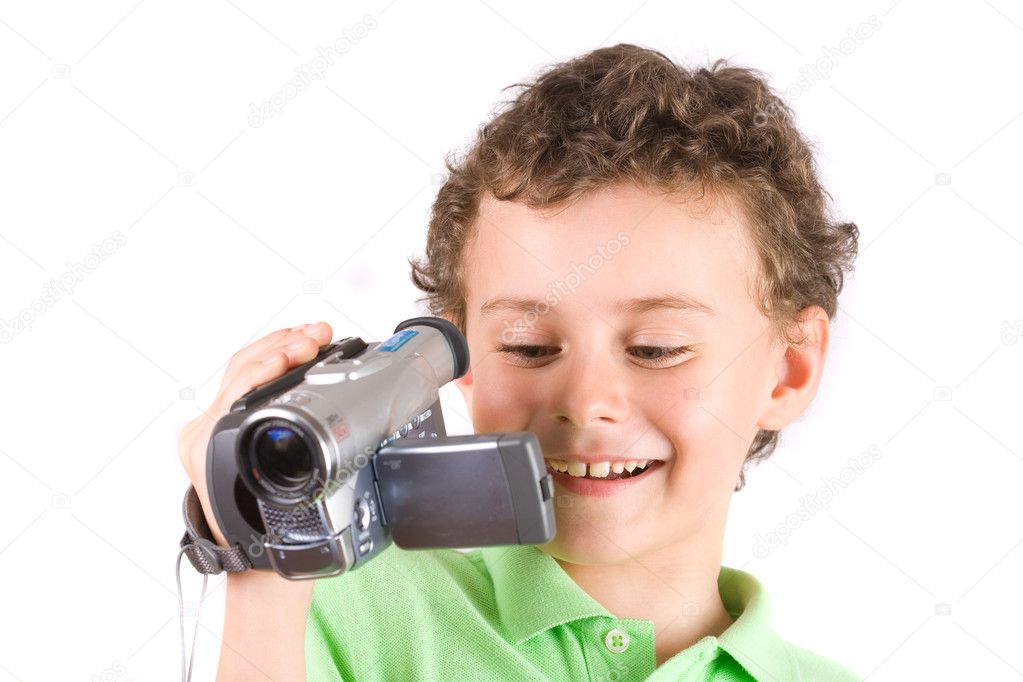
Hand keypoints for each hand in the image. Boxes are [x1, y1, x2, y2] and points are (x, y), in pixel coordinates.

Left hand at [177, 321, 332, 545]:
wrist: (259, 570)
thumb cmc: (269, 540)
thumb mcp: (283, 491)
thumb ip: (287, 452)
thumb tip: (309, 411)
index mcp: (208, 444)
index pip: (241, 382)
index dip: (274, 359)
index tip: (304, 346)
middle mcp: (202, 434)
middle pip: (241, 368)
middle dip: (283, 343)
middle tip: (317, 334)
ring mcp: (208, 432)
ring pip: (242, 372)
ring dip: (279, 347)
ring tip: (310, 336)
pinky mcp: (222, 433)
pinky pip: (244, 386)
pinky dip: (272, 365)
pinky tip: (295, 355)